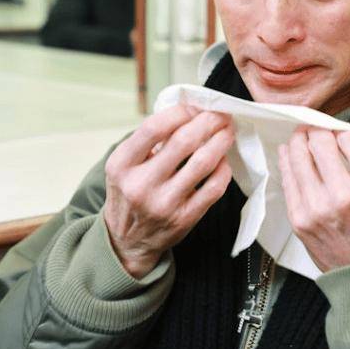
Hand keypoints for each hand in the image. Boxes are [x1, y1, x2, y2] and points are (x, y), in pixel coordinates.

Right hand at [104, 104, 233, 277]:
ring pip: (204, 162)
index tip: (194, 107)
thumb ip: (150, 140)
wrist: (127, 241)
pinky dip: (223, 168)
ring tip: (227, 131)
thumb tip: (190, 111)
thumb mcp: (125, 164)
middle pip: (184, 141)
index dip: (181, 112)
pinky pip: (214, 187)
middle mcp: (141, 185)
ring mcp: (165, 204)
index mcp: (122, 165)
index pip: (154, 128)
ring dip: (221, 140)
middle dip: (209, 121)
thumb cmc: (130, 191)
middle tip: (220, 114)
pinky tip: (223, 159)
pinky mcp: (185, 219)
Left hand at [278, 112, 349, 271]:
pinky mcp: (299, 219)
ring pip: (298, 156)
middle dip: (318, 130)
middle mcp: (344, 196)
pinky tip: (290, 152)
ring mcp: (318, 208)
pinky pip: (288, 178)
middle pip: (319, 142)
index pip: (348, 139)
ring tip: (302, 137)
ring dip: (299, 140)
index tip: (339, 130)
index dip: (342, 129)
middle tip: (317, 129)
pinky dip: (287, 160)